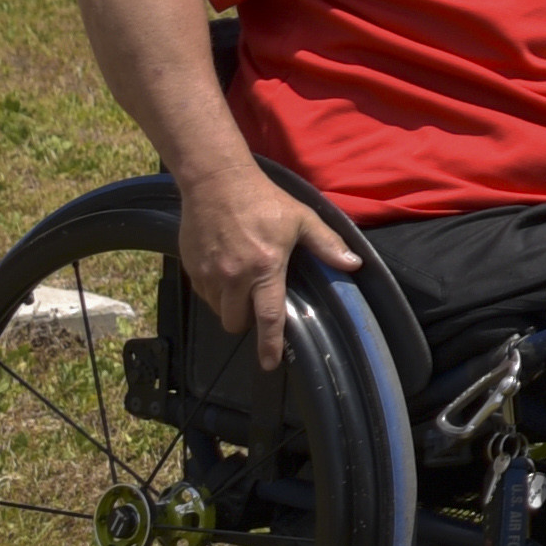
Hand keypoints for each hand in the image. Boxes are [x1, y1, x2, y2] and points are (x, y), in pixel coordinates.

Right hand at [172, 163, 365, 367]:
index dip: (269, 345)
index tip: (270, 363)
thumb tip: (353, 265)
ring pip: (219, 310)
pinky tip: (227, 271)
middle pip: (237, 322)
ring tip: (244, 283)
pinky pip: (205, 294)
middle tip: (259, 303)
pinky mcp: (192, 268)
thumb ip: (326, 245)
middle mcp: (233, 277)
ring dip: (231, 306)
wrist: (216, 181)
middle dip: (248, 322)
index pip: (268, 317)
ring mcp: (209, 274)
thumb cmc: (262, 199)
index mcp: (264, 267)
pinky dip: (216, 292)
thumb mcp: (301, 218)